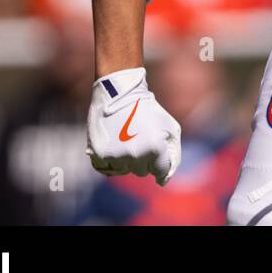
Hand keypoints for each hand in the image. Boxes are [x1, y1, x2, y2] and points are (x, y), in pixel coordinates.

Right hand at [86, 67, 181, 186]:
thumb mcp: (170, 128)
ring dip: (126, 159)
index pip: (160, 172)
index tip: (157, 155)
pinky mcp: (98, 154)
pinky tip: (114, 144)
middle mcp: (135, 155)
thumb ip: (173, 155)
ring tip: (126, 138)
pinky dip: (111, 161)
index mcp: (155, 148)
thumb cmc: (149, 110)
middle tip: (140, 138)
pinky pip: (107, 169)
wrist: (120, 92)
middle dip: (143, 159)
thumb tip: (164, 180)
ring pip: (124, 171)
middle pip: (141, 172)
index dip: (160, 163)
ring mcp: (115, 156)